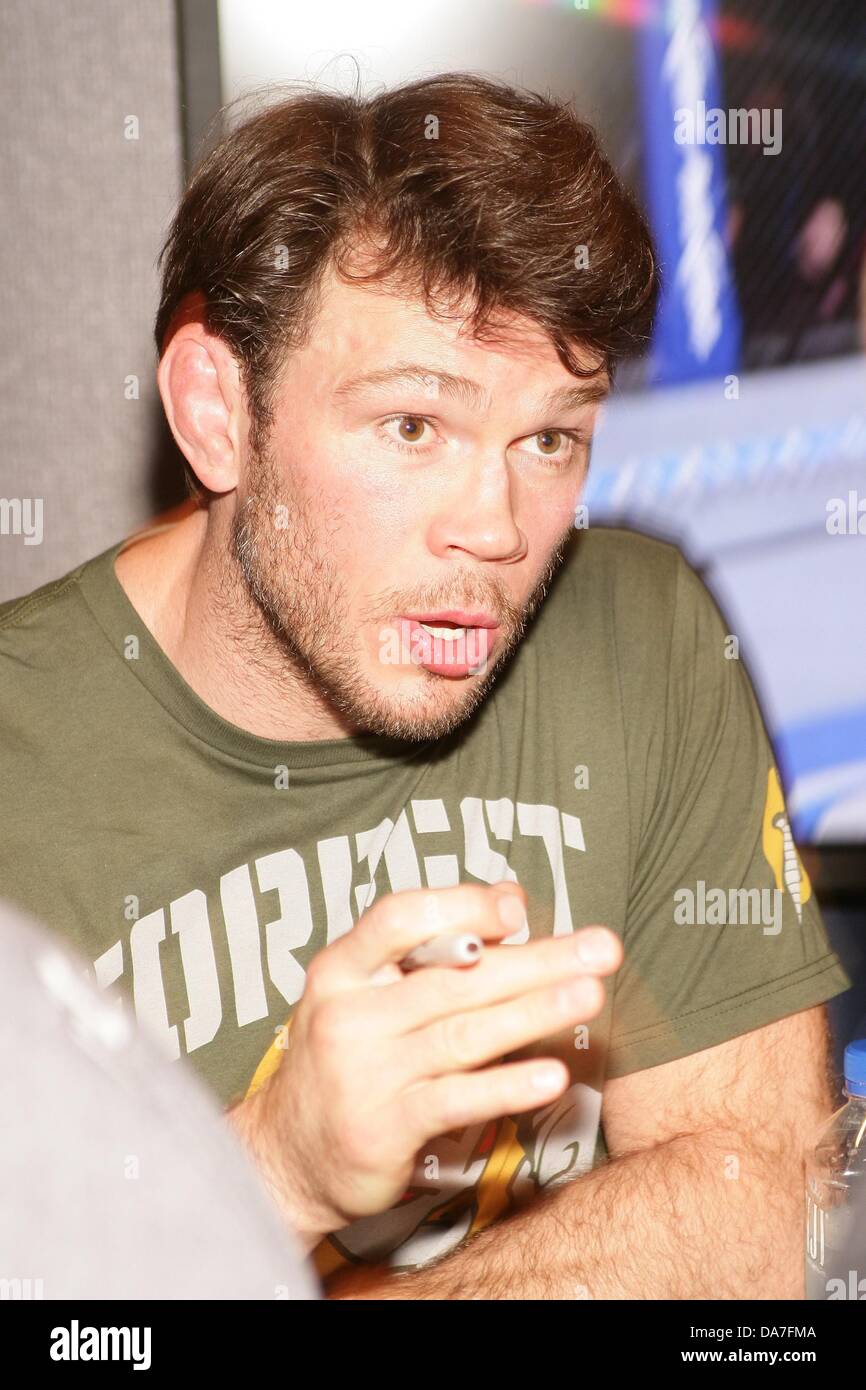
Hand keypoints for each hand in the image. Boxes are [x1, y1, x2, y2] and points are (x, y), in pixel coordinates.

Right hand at [233, 882, 620, 1246]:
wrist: (286, 1154)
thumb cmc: (345, 1055)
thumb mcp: (365, 992)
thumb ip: (430, 950)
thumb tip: (509, 898)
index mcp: (342, 968)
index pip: (400, 919)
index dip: (462, 907)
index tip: (517, 907)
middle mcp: (348, 1015)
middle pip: (454, 978)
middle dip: (536, 960)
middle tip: (601, 948)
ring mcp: (366, 1073)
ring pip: (464, 1034)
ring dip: (535, 1012)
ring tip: (590, 995)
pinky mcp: (384, 1128)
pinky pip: (457, 1100)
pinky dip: (507, 1087)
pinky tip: (552, 1075)